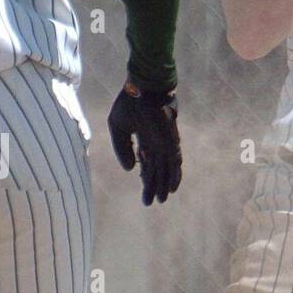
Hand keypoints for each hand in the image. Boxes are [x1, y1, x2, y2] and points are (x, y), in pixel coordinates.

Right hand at [107, 82, 181, 205]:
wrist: (143, 89)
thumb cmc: (130, 103)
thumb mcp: (118, 128)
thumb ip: (122, 149)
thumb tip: (130, 170)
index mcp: (144, 138)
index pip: (146, 163)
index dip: (144, 178)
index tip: (143, 192)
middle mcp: (156, 143)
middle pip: (156, 170)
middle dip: (153, 186)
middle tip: (150, 203)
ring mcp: (165, 143)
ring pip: (165, 169)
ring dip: (164, 185)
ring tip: (161, 200)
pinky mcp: (171, 142)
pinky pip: (174, 162)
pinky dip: (174, 175)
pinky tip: (173, 188)